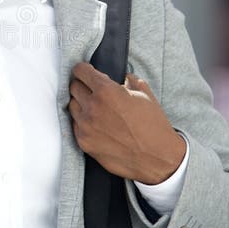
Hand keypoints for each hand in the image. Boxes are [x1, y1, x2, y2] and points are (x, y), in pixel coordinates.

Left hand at [68, 62, 185, 183]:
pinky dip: (83, 121)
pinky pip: (75, 125)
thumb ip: (128, 80)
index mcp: (106, 91)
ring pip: (72, 106)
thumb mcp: (144, 94)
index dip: (84, 70)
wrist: (156, 157)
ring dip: (81, 103)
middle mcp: (92, 107)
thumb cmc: (153, 125)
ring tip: (96, 108)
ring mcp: (85, 126)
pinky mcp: (83, 142)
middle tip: (93, 90)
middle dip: (83, 85)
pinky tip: (96, 123)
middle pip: (74, 87)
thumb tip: (120, 77)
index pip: (80, 71)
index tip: (86, 72)